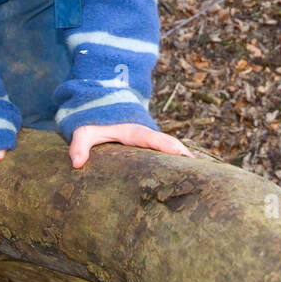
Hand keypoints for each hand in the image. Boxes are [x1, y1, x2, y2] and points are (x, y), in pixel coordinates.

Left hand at [68, 123, 192, 168]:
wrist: (101, 106)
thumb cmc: (92, 122)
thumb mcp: (82, 132)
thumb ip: (79, 146)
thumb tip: (77, 164)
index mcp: (131, 131)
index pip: (151, 139)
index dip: (164, 145)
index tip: (178, 152)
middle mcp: (145, 134)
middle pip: (169, 143)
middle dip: (183, 154)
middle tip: (200, 170)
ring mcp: (150, 139)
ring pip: (172, 147)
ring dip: (185, 158)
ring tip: (203, 175)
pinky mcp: (150, 144)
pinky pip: (168, 151)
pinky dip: (180, 159)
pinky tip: (192, 172)